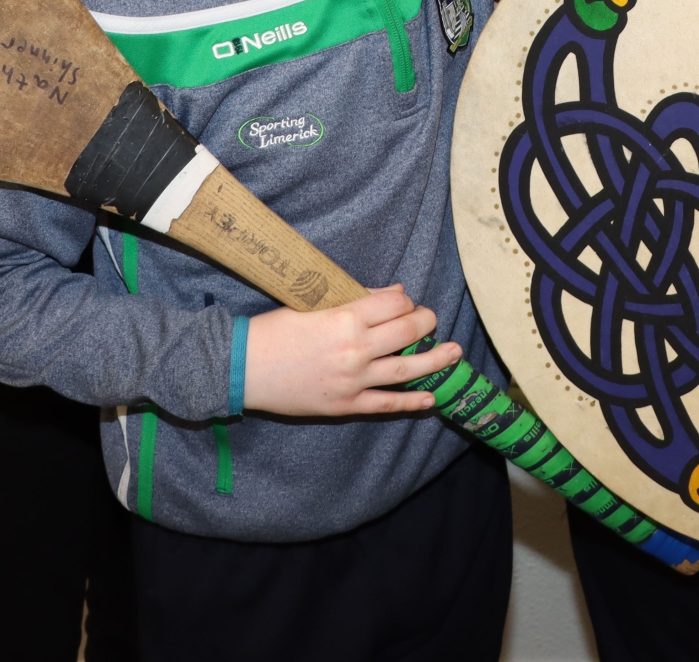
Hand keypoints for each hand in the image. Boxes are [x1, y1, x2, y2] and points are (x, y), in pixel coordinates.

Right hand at [243, 285, 462, 417]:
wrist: (244, 367)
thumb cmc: (277, 329)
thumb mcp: (315, 303)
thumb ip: (358, 298)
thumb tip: (397, 293)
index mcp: (346, 317)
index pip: (396, 304)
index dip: (405, 300)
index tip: (404, 302)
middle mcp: (355, 349)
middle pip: (407, 333)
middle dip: (425, 322)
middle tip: (431, 320)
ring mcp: (353, 380)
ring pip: (406, 370)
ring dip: (435, 360)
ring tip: (454, 351)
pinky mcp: (345, 405)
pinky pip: (386, 404)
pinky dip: (411, 402)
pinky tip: (431, 398)